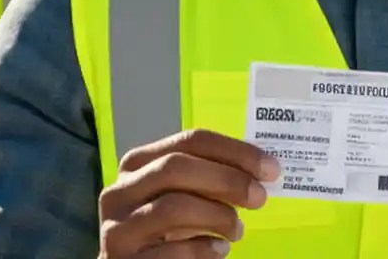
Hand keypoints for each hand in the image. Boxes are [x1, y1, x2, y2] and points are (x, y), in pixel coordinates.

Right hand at [98, 129, 280, 258]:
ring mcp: (118, 227)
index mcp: (138, 164)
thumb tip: (260, 171)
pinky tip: (219, 251)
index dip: (234, 151)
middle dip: (227, 180)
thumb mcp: (176, 194)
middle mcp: (120, 191)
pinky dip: (203, 250)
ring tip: (237, 230)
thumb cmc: (159, 227)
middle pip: (176, 168)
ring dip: (218, 217)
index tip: (270, 168)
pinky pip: (171, 251)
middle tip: (259, 197)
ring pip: (173, 208)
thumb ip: (205, 177)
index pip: (190, 141)